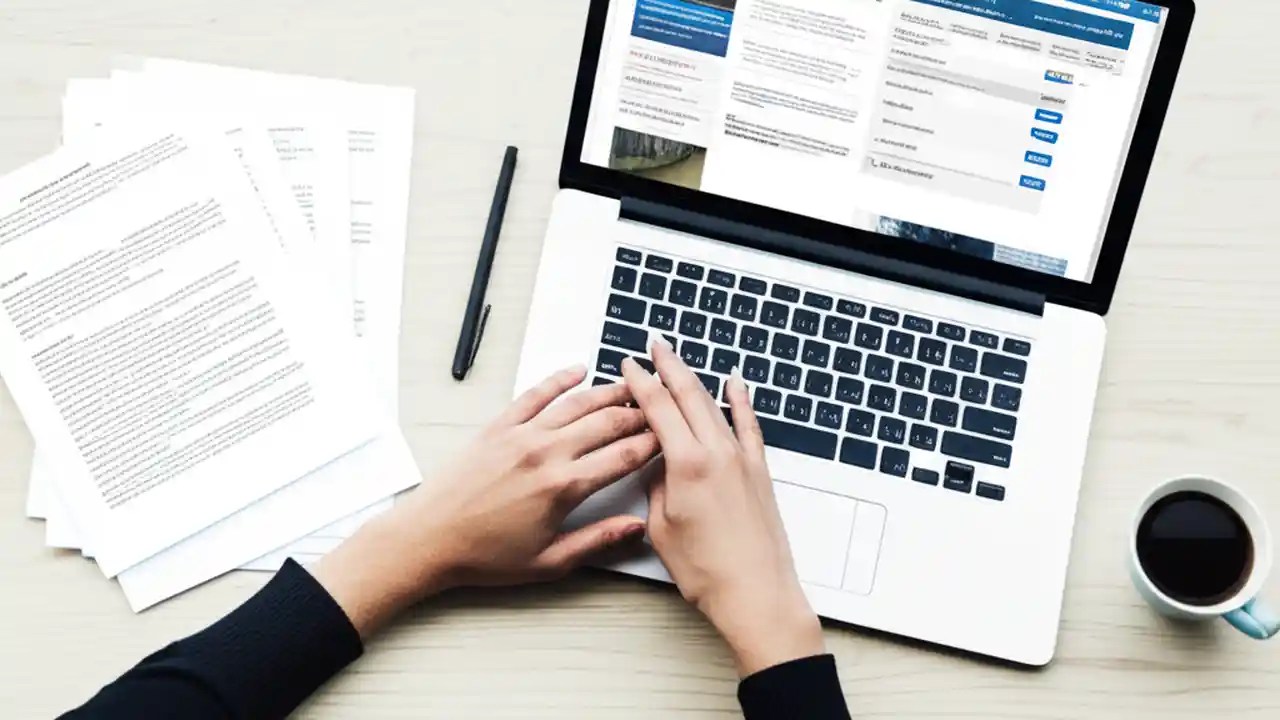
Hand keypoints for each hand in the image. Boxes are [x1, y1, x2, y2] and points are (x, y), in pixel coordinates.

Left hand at [313, 365, 659, 637]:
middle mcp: (546, 453)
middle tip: (660, 408)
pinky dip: (559, 379)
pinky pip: (535, 394)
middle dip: (639, 414)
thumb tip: (637, 528)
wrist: (429, 539)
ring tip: (631, 386)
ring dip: (608, 391)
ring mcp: (521, 435)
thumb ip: (597, 541)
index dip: (655, 444)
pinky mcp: (499, 427)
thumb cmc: (484, 556)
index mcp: (564, 487)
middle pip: (607, 422)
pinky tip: (578, 370)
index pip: (625, 456)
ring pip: (576, 402)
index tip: (671, 438)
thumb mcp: (549, 561)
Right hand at [621, 341, 824, 675]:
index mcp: (687, 464)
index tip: (629, 364)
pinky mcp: (760, 472)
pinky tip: (735, 382)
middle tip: (654, 344)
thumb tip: (657, 468)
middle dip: (668, 365)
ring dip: (695, 378)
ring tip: (680, 359)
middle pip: (688, 394)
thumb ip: (657, 488)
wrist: (756, 594)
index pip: (657, 408)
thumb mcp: (662, 528)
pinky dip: (741, 400)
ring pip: (715, 404)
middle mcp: (717, 453)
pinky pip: (749, 424)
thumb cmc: (708, 572)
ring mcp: (742, 459)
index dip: (641, 382)